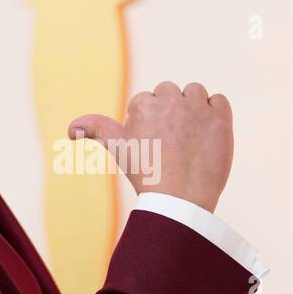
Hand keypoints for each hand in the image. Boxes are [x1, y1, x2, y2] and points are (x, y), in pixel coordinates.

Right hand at [67, 82, 233, 212]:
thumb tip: (71, 128)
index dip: (149, 122)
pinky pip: (219, 100)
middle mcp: (170, 100)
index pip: (147, 100)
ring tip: (190, 137)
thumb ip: (97, 130)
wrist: (181, 201)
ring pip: (195, 92)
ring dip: (193, 107)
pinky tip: (207, 135)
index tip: (153, 143)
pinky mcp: (220, 117)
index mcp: (143, 105)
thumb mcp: (119, 149)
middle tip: (171, 142)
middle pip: (170, 92)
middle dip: (170, 111)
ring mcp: (197, 108)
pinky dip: (215, 112)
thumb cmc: (147, 176)